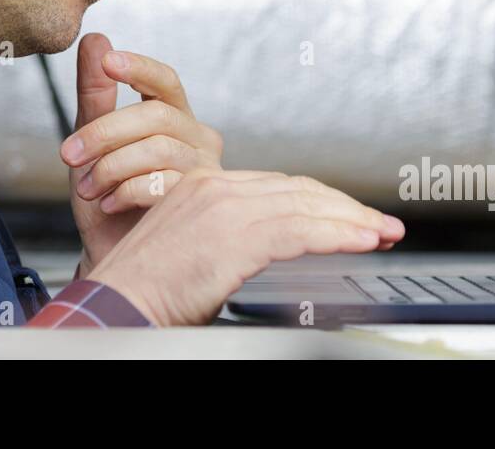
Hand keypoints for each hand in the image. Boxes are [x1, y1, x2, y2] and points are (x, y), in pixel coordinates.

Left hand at [61, 33, 222, 278]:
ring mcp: (206, 173)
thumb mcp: (91, 143)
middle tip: (68, 154)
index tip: (107, 61)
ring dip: (112, 167)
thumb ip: (95, 94)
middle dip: (106, 131)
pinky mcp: (203, 204)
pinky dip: (127, 192)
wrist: (112, 259)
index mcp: (175, 117)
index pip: (166, 80)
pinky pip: (165, 185)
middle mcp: (198, 140)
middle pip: (157, 115)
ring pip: (160, 149)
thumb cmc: (105, 201)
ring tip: (87, 189)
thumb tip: (95, 38)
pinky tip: (107, 205)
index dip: (139, 67)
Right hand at [88, 168, 405, 325]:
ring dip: (352, 221)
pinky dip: (338, 235)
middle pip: (299, 190)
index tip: (354, 218)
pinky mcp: (233, 235)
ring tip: (383, 234)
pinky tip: (362, 241)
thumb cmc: (147, 294)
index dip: (323, 201)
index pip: (280, 186)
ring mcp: (224, 207)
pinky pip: (299, 230)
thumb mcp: (195, 250)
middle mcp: (216, 186)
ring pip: (305, 206)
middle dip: (346, 207)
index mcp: (204, 184)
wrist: (112, 309)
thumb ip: (234, 239)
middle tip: (381, 224)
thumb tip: (276, 248)